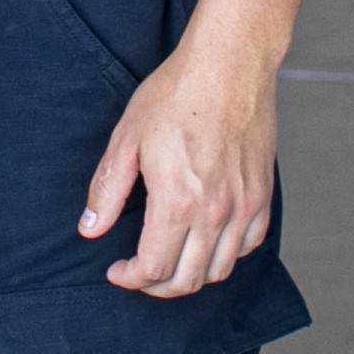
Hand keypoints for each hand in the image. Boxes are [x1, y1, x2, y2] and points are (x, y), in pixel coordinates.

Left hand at [79, 26, 279, 296]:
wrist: (229, 66)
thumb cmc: (176, 94)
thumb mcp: (127, 138)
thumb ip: (108, 190)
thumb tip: (90, 230)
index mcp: (177, 201)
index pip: (154, 269)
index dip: (130, 279)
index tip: (117, 271)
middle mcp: (216, 212)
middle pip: (188, 280)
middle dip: (157, 287)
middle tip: (138, 275)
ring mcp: (245, 206)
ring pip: (220, 270)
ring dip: (191, 277)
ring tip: (168, 262)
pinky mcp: (263, 196)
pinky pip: (249, 246)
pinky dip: (226, 256)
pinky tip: (205, 242)